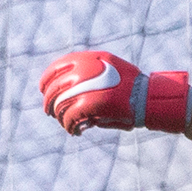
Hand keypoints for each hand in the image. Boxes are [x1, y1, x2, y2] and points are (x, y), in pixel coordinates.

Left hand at [39, 50, 190, 134]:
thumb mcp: (109, 71)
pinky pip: (70, 117)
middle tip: (49, 111)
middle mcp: (86, 69)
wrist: (148, 98)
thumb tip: (66, 88)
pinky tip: (75, 131)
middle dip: (49, 101)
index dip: (46, 78)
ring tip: (67, 124)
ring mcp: (88, 86)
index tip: (43, 88)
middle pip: (55, 86)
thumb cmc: (131, 88)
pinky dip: (70, 126)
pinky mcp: (91, 103)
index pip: (58, 66)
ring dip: (60, 116)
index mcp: (90, 59)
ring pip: (60, 103)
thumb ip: (90, 73)